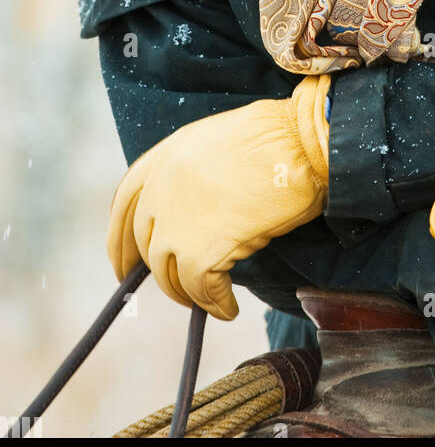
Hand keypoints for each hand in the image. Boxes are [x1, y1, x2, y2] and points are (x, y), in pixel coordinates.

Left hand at [107, 76, 329, 318]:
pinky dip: (214, 304)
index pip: (124, 206)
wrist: (302, 142)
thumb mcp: (218, 144)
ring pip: (168, 273)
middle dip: (156, 273)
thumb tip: (197, 212)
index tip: (123, 264)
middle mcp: (161, 189)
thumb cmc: (277, 138)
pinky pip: (200, 290)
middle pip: (145, 245)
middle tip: (175, 288)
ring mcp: (177, 222)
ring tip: (210, 298)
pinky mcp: (201, 250)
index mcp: (164, 157)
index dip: (120, 241)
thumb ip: (193, 174)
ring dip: (187, 292)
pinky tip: (228, 308)